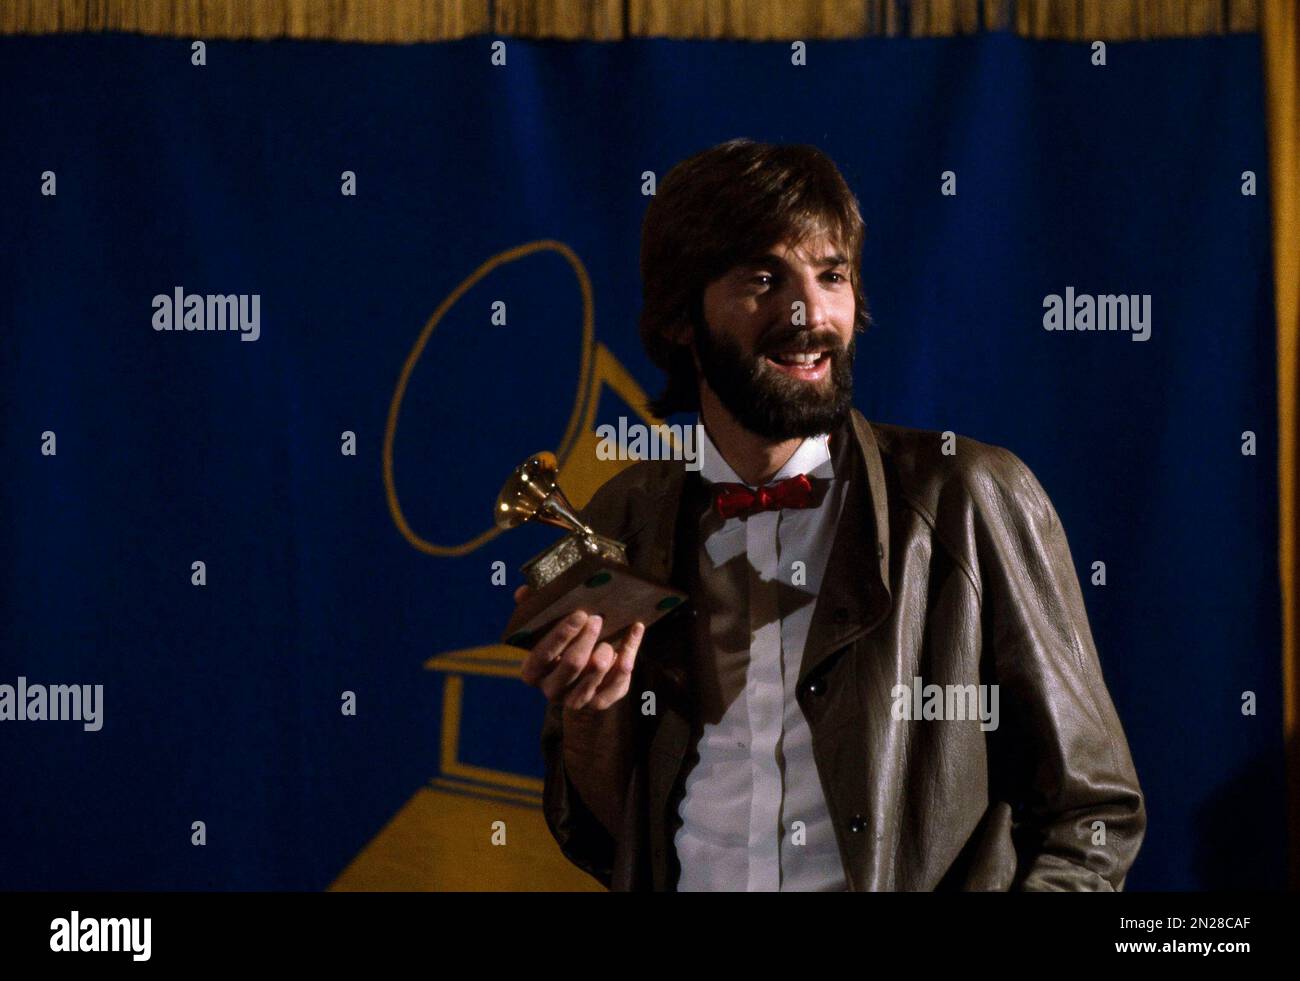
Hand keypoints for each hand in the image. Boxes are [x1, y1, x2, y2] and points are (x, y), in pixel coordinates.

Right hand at [515, 584, 645, 709]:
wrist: (574, 680)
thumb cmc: (557, 645)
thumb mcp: (542, 629)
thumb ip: (531, 610)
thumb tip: (524, 592)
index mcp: (532, 671)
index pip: (543, 654)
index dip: (562, 634)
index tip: (580, 614)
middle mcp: (552, 690)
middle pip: (572, 664)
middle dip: (587, 639)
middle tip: (597, 618)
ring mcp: (576, 700)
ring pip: (595, 674)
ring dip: (605, 651)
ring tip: (608, 636)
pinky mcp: (600, 703)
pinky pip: (618, 683)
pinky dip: (628, 657)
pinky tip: (632, 634)